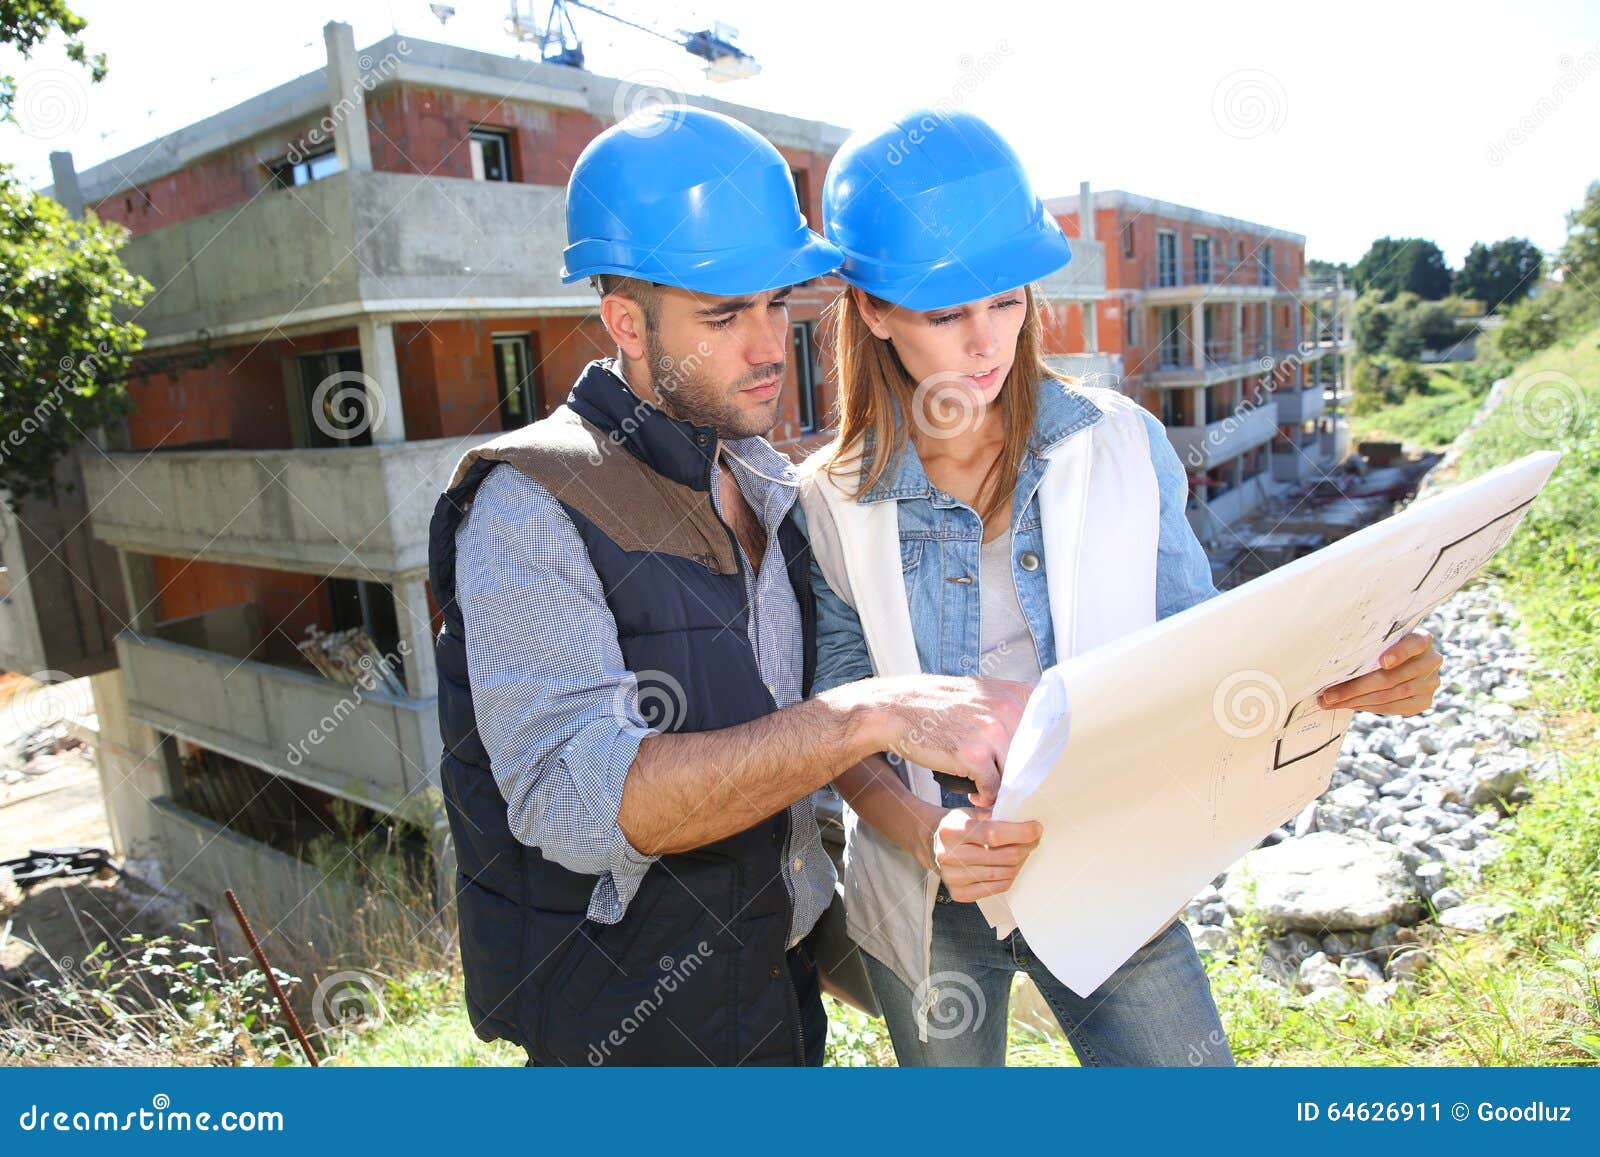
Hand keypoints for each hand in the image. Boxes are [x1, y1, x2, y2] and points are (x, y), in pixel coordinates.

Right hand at [866, 675, 1031, 806]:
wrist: (895, 710)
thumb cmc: (935, 705)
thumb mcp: (979, 694)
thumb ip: (1008, 710)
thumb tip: (1033, 739)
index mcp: (1015, 694)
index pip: (1046, 734)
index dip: (1038, 756)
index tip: (1029, 768)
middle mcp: (1009, 710)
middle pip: (1032, 758)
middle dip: (1021, 776)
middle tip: (1009, 786)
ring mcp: (992, 733)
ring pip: (1015, 776)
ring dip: (1003, 789)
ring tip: (989, 790)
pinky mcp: (974, 756)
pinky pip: (993, 788)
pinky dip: (986, 797)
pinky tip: (975, 794)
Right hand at [923, 807, 1043, 902]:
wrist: (930, 842)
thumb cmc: (955, 825)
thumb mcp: (970, 812)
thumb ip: (995, 815)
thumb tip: (1027, 821)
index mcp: (952, 831)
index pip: (994, 834)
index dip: (1021, 832)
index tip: (1037, 828)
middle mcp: (950, 856)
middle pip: (1004, 856)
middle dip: (1026, 847)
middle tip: (1034, 839)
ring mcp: (953, 877)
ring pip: (1004, 874)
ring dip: (1020, 862)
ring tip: (1023, 852)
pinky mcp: (959, 893)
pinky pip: (997, 888)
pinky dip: (1010, 877)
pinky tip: (1011, 866)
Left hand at [1318, 629, 1443, 715]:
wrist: (1402, 661)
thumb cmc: (1381, 647)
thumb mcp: (1378, 641)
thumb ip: (1366, 646)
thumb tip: (1328, 664)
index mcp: (1421, 639)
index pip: (1415, 644)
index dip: (1399, 653)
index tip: (1382, 662)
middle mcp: (1431, 660)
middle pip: (1393, 677)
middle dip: (1355, 688)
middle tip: (1329, 695)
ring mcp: (1431, 682)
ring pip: (1391, 695)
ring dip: (1357, 701)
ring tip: (1332, 702)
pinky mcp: (1425, 700)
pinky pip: (1395, 708)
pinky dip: (1370, 708)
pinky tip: (1351, 705)